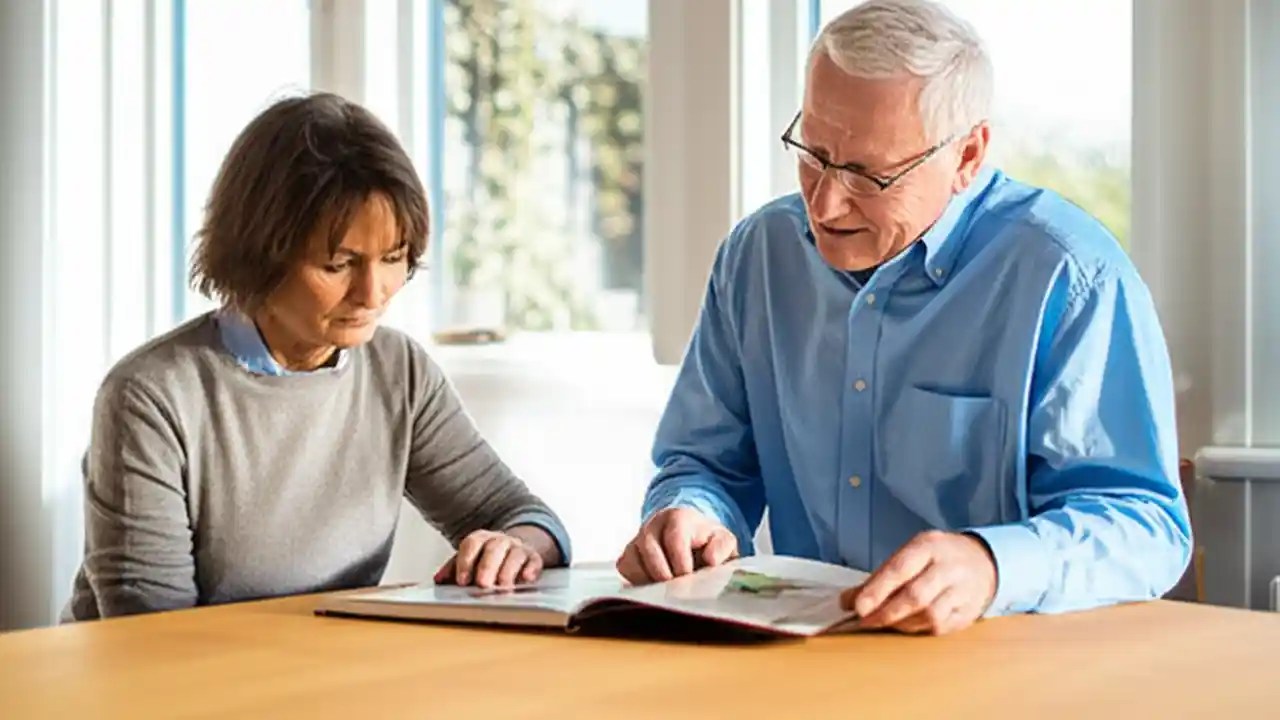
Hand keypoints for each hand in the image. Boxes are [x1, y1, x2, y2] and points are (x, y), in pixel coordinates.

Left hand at [434, 526, 553, 587]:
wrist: (513, 549)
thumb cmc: (487, 559)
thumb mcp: (469, 561)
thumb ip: (453, 568)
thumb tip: (438, 579)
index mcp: (481, 539)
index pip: (472, 544)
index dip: (466, 561)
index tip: (462, 581)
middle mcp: (500, 541)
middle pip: (494, 548)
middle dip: (487, 566)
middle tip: (483, 584)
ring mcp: (518, 548)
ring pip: (515, 553)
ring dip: (508, 570)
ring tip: (503, 586)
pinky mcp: (534, 558)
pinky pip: (535, 561)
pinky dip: (531, 569)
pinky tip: (526, 578)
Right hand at [615, 507, 737, 584]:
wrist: (690, 538)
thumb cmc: (705, 542)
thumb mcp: (722, 540)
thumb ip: (722, 547)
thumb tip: (711, 560)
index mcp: (677, 517)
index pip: (674, 539)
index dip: (681, 562)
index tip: (689, 577)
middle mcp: (653, 525)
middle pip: (649, 549)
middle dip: (664, 574)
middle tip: (678, 589)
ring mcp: (637, 540)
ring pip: (633, 561)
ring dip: (650, 580)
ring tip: (668, 589)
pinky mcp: (627, 555)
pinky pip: (625, 569)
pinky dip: (638, 582)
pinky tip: (655, 587)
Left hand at [841, 530, 996, 635]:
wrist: (984, 561)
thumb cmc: (937, 557)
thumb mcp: (911, 553)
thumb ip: (881, 575)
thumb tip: (847, 600)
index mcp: (928, 546)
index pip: (899, 569)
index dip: (876, 590)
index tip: (856, 606)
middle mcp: (948, 568)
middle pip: (916, 596)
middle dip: (886, 613)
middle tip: (866, 621)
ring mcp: (962, 591)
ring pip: (930, 616)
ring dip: (902, 624)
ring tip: (886, 623)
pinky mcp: (969, 612)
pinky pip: (942, 628)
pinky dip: (920, 630)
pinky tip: (908, 626)